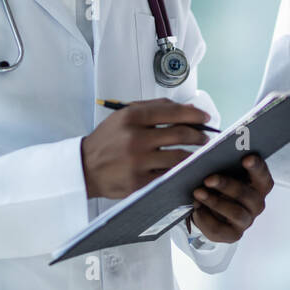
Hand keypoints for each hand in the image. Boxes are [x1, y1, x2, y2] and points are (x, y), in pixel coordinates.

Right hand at [80, 99, 209, 198]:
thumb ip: (154, 108)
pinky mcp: (139, 182)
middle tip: (204, 137)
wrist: (85, 167)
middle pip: (180, 134)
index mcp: (131, 118)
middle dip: (199, 135)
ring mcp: (138, 162)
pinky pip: (168, 175)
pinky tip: (183, 168)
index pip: (172, 112)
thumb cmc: (107, 140)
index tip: (204, 118)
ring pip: (179, 157)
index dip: (194, 114)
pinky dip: (179, 171)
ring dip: (194, 155)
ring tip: (198, 153)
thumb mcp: (124, 116)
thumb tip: (187, 108)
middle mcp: (135, 138)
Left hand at [189, 154, 273, 242]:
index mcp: (258, 185)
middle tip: (209, 178)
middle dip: (227, 186)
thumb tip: (214, 157)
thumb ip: (224, 163)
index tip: (246, 158)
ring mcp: (246, 221)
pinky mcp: (232, 234)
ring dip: (215, 202)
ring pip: (236, 213)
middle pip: (248, 196)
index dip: (257, 167)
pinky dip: (205, 218)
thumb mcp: (222, 170)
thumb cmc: (218, 185)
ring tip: (198, 193)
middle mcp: (256, 204)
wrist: (207, 207)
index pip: (263, 176)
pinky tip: (196, 208)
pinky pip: (219, 229)